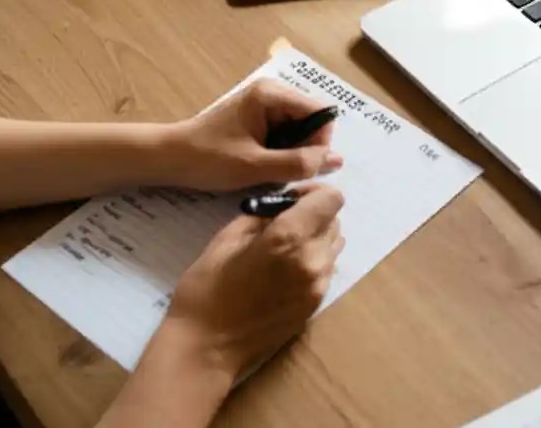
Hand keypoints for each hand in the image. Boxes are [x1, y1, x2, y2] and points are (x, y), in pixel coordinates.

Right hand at [159, 183, 345, 380]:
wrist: (207, 349)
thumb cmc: (206, 290)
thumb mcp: (226, 239)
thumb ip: (262, 216)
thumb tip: (283, 205)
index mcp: (289, 238)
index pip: (331, 198)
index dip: (313, 192)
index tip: (290, 199)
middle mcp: (314, 259)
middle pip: (334, 220)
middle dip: (312, 214)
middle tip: (280, 223)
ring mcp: (319, 285)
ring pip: (333, 245)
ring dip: (315, 237)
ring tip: (282, 248)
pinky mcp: (317, 304)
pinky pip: (326, 268)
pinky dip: (313, 260)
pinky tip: (283, 270)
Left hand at [165, 79, 342, 192]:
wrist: (168, 158)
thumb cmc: (207, 159)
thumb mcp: (255, 166)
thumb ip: (298, 164)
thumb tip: (337, 160)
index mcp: (272, 94)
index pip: (320, 114)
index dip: (321, 142)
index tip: (304, 167)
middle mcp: (272, 93)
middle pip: (312, 121)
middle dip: (306, 149)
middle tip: (284, 173)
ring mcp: (265, 105)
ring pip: (300, 131)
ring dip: (293, 154)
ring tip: (271, 171)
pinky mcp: (258, 119)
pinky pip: (286, 135)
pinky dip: (282, 153)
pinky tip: (265, 166)